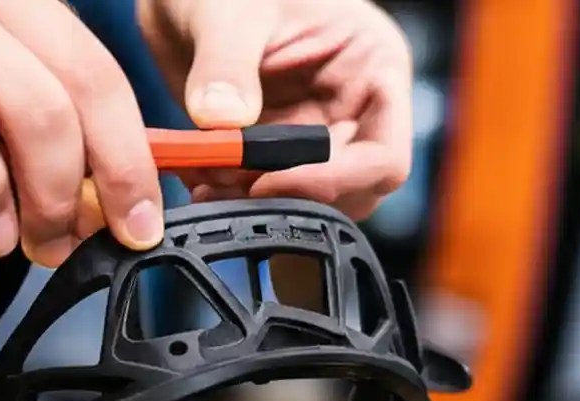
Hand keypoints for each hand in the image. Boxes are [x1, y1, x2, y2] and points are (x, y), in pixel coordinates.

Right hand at [0, 0, 163, 266]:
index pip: (100, 75)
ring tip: (26, 243)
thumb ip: (15, 114)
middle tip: (79, 240)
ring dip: (42, 204)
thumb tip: (81, 198)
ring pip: (31, 119)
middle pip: (77, 97)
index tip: (140, 215)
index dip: (131, 156)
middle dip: (97, 188)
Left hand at [138, 0, 412, 218]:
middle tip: (223, 186)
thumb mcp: (232, 11)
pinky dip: (228, 194)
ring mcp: (311, 135)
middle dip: (285, 198)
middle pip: (347, 193)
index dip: (333, 182)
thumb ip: (227, 62)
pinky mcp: (269, 152)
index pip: (384, 158)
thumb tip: (223, 119)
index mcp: (373, 70)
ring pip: (303, 201)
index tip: (268, 183)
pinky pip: (260, 193)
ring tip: (202, 177)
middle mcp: (351, 112)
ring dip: (251, 202)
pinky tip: (195, 175)